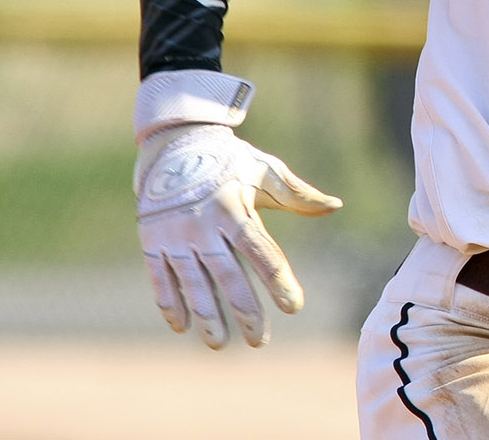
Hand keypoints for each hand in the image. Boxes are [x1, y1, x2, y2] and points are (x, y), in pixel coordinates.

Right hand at [135, 123, 340, 347]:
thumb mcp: (265, 171)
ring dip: (206, 316)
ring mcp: (174, 235)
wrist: (174, 144)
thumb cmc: (229, 161)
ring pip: (192, 284)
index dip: (278, 281)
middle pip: (228, 276)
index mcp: (234, 208)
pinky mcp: (152, 241)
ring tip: (220, 344)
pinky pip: (160, 278)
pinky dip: (170, 303)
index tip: (294, 306)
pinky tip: (183, 327)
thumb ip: (298, 194)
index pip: (261, 252)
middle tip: (260, 341)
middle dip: (245, 311)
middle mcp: (203, 225)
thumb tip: (336, 205)